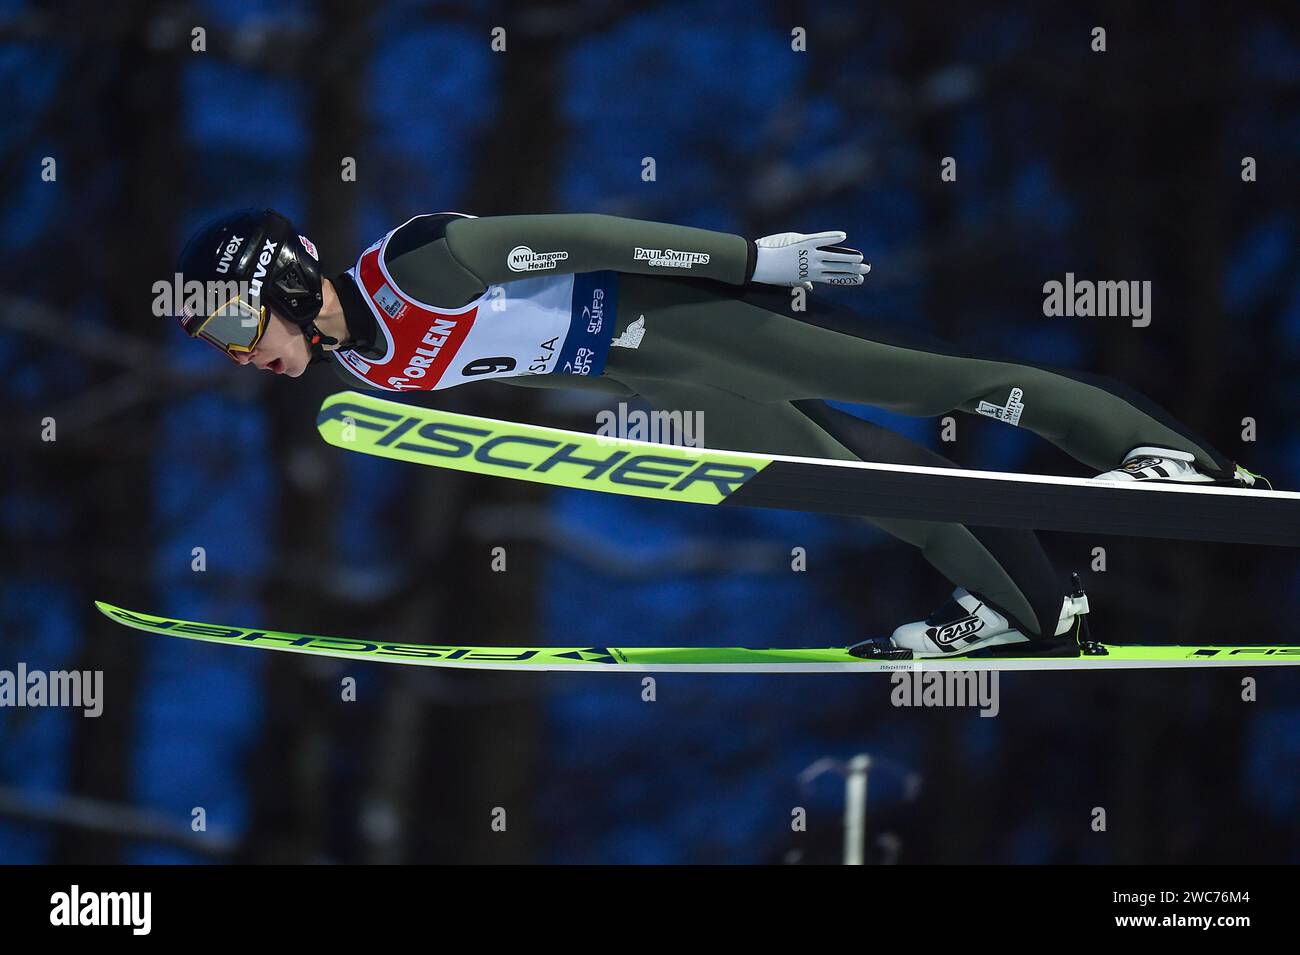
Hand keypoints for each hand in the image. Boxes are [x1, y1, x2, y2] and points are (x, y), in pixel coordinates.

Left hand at [751, 231, 870, 287]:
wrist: (758, 263)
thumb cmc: (772, 272)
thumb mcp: (788, 280)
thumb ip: (801, 283)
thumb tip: (809, 289)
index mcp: (809, 276)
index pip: (832, 278)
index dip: (847, 278)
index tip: (859, 280)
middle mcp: (812, 267)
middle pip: (837, 268)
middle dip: (853, 269)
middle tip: (867, 269)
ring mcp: (809, 254)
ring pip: (833, 255)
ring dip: (848, 256)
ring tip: (860, 257)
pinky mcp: (803, 243)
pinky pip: (821, 239)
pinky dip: (832, 236)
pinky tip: (843, 236)